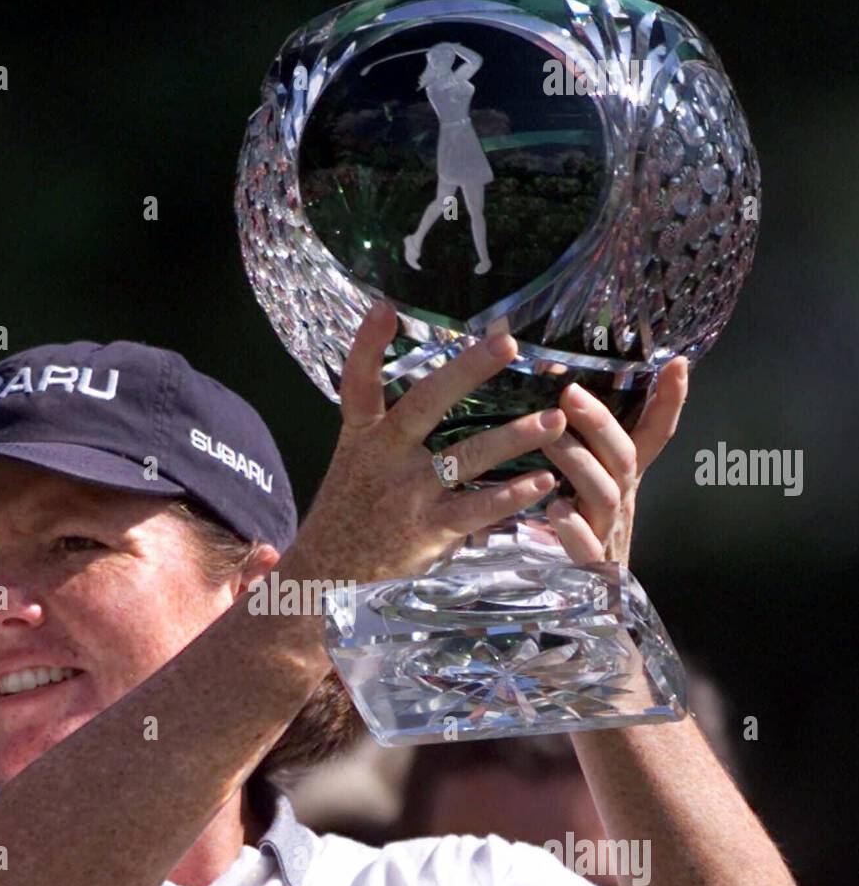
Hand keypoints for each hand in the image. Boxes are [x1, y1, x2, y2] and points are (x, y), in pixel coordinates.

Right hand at [283, 303, 566, 586]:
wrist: (330, 576)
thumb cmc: (352, 514)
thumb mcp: (356, 463)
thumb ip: (389, 429)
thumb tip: (439, 387)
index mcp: (361, 437)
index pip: (358, 384)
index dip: (368, 346)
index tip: (386, 308)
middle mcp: (384, 458)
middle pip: (425, 404)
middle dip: (467, 371)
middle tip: (508, 343)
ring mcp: (408, 494)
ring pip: (466, 456)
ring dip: (514, 437)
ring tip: (555, 420)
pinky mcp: (429, 530)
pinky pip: (479, 507)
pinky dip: (513, 495)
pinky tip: (544, 482)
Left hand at [541, 359, 688, 565]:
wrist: (593, 605)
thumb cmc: (581, 532)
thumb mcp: (588, 484)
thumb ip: (585, 447)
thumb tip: (564, 391)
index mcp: (624, 478)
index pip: (655, 435)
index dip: (669, 402)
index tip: (677, 364)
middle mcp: (621, 500)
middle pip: (623, 457)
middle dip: (600, 423)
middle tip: (570, 393)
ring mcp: (607, 533)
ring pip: (603, 494)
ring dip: (578, 463)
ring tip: (551, 439)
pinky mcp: (588, 567)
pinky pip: (586, 548)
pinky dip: (572, 528)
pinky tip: (556, 511)